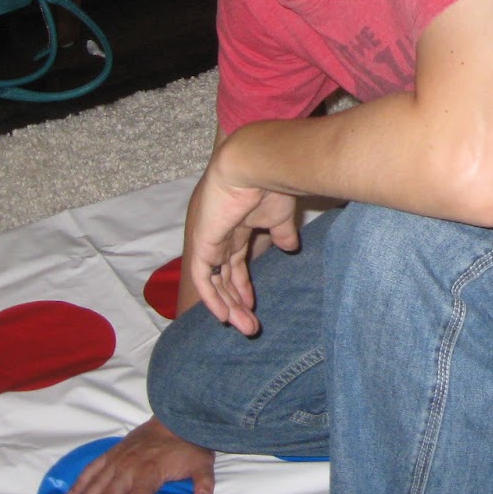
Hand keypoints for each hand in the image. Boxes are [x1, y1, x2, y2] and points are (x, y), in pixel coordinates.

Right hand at [64, 417, 213, 493]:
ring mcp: (117, 459)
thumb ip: (203, 483)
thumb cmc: (188, 443)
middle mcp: (128, 467)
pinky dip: (80, 482)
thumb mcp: (202, 462)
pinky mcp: (111, 452)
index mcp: (149, 472)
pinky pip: (91, 468)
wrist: (176, 415)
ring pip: (95, 486)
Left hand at [184, 147, 299, 335]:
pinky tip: (225, 316)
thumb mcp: (280, 216)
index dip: (242, 286)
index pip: (235, 263)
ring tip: (246, 326)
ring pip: (215, 282)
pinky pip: (203, 278)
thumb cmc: (270, 185)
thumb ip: (282, 234)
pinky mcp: (202, 243)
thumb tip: (290, 249)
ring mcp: (210, 240)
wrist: (255, 167)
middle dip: (237, 302)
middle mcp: (220, 236)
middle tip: (251, 325)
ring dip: (229, 306)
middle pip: (225, 277)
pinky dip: (212, 299)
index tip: (254, 305)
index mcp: (238, 227)